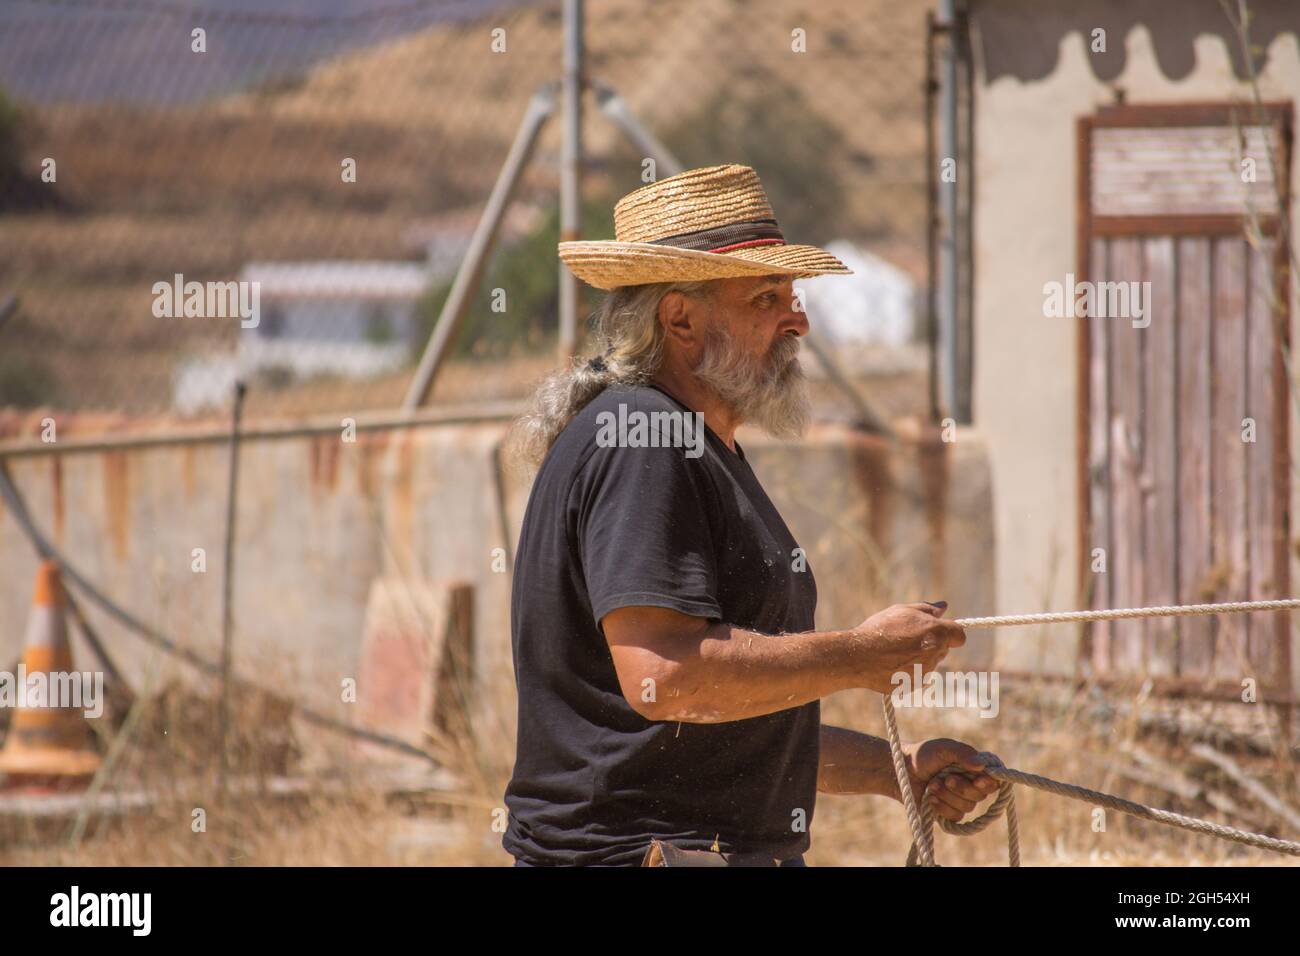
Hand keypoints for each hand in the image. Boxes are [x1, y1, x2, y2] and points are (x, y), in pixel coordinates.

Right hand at [852, 601, 966, 694]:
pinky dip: (908, 671)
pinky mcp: (913, 685)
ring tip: (894, 650)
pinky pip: (916, 676)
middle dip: (932, 644)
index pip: (959, 636)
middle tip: (908, 637)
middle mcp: (935, 654)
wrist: (859, 656)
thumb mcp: (902, 610)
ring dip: (919, 657)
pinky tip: (890, 663)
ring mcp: (925, 672)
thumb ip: (926, 609)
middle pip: (943, 649)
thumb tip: (943, 607)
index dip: (951, 633)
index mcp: (937, 633)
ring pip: (929, 664)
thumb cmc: (880, 629)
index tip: (939, 630)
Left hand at [901, 738, 998, 822]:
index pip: (993, 781)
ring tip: (932, 785)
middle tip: (945, 778)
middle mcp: (970, 786)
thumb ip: (963, 753)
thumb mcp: (943, 748)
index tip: (978, 780)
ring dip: (947, 795)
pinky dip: (941, 808)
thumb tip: (982, 766)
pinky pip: (955, 817)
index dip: (988, 783)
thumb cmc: (923, 755)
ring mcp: (959, 801)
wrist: (901, 771)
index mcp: (973, 769)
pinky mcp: (948, 814)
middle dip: (962, 787)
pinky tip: (930, 798)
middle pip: (980, 795)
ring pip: (967, 807)